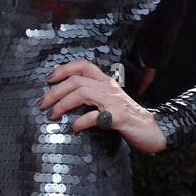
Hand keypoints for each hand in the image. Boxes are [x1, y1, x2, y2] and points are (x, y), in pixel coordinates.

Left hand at [39, 59, 166, 154]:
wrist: (152, 130)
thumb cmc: (127, 116)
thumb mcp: (109, 101)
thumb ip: (92, 96)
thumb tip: (65, 99)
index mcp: (106, 82)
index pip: (83, 65)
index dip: (64, 69)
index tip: (49, 79)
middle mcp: (108, 88)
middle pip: (76, 80)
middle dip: (55, 92)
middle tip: (42, 104)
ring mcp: (113, 101)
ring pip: (81, 93)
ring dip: (62, 104)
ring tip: (53, 114)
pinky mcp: (118, 116)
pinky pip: (94, 116)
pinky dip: (80, 122)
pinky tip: (74, 128)